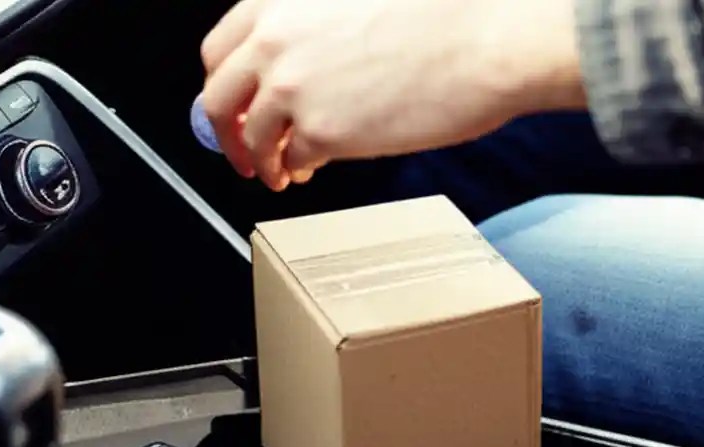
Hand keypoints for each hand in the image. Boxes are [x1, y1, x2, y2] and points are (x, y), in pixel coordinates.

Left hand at [199, 0, 583, 190]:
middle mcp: (274, 39)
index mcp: (277, 0)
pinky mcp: (322, 129)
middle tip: (241, 151)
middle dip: (226, 134)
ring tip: (279, 172)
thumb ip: (310, 27)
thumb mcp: (355, 1)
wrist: (485, 42)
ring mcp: (293, 86)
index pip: (219, 50)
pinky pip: (291, 160)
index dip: (222, 86)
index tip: (233, 105)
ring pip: (253, 138)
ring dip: (261, 161)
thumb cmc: (442, 16)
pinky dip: (294, 170)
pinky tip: (307, 171)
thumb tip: (290, 68)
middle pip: (218, 100)